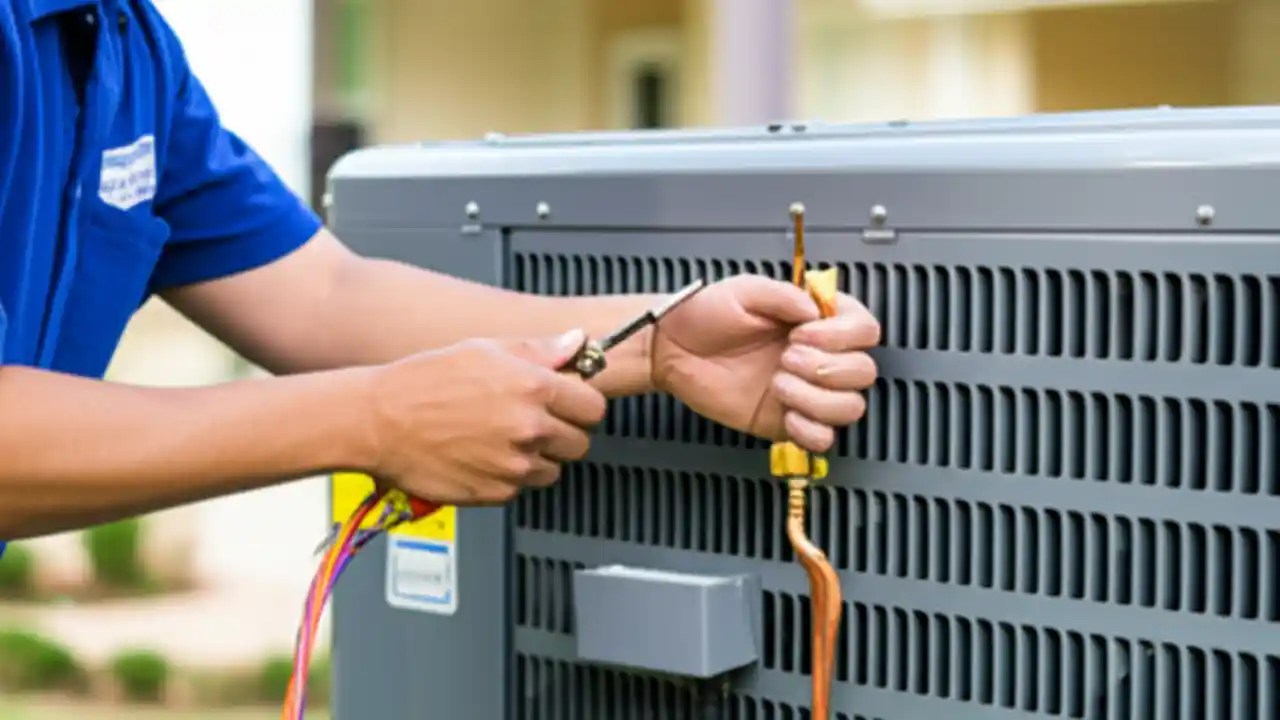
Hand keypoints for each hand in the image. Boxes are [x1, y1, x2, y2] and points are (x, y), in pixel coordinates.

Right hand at [366, 330, 605, 504]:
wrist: (378, 422)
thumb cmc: (424, 381)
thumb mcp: (483, 350)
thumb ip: (539, 350)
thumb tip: (576, 342)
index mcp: (533, 387)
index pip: (594, 407)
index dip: (582, 405)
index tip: (571, 404)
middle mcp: (530, 428)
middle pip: (580, 443)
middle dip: (564, 433)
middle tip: (535, 422)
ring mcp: (514, 465)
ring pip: (553, 469)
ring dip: (538, 458)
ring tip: (503, 440)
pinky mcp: (496, 493)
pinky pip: (522, 488)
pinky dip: (510, 476)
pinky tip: (484, 456)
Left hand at [650, 275, 879, 451]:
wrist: (672, 349)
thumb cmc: (705, 315)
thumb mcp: (744, 290)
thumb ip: (784, 295)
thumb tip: (815, 310)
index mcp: (815, 321)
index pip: (864, 329)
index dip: (842, 335)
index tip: (803, 333)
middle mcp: (819, 357)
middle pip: (863, 371)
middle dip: (828, 367)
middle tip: (785, 358)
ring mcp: (806, 392)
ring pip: (850, 407)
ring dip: (818, 398)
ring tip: (777, 383)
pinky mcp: (788, 422)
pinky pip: (823, 439)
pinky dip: (810, 430)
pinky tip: (785, 413)